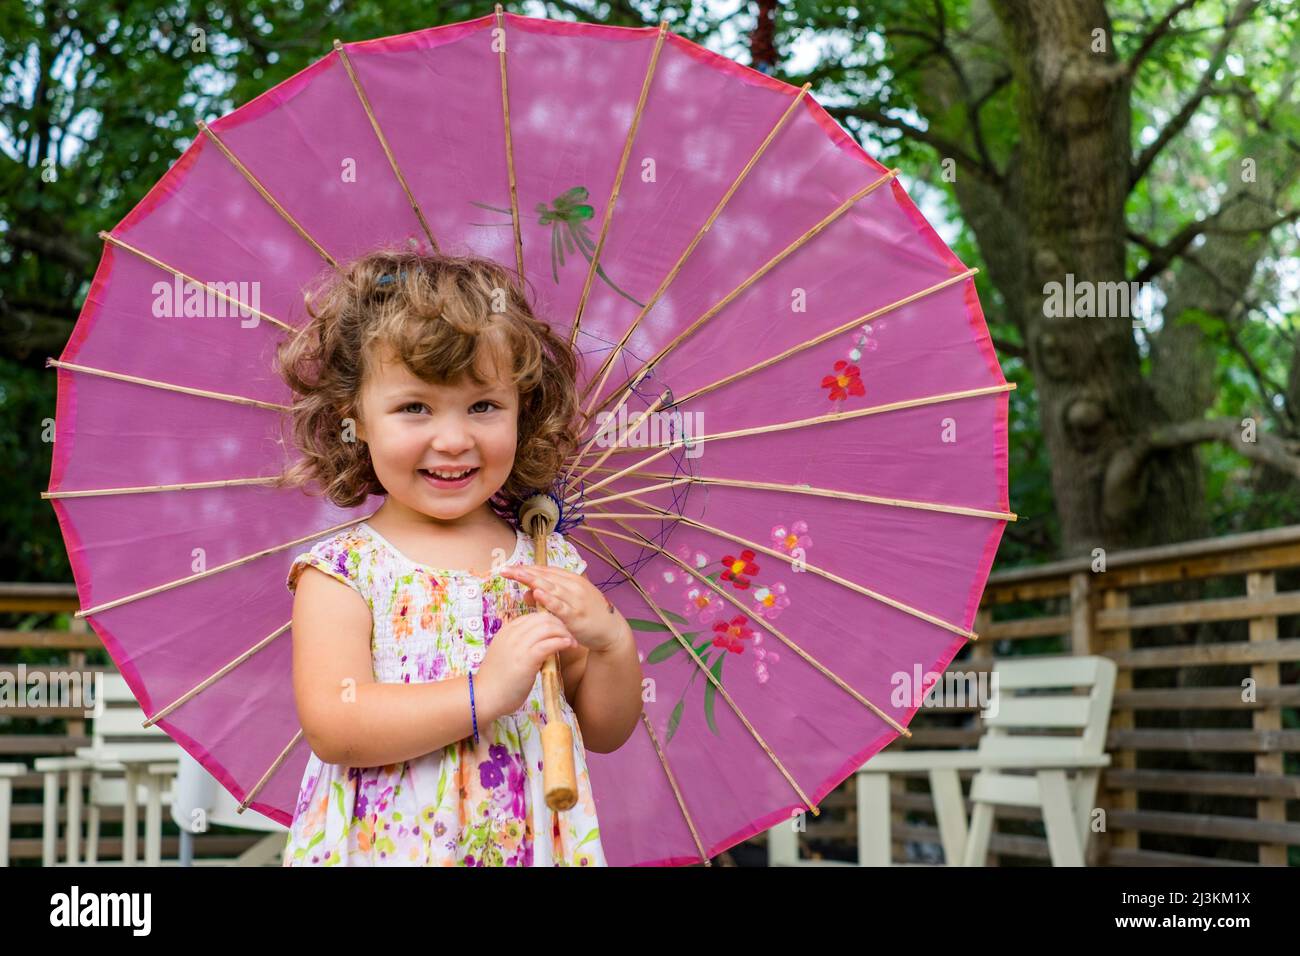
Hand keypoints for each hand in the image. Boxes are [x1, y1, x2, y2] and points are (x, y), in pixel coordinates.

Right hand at [474, 611, 576, 719]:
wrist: (485, 696)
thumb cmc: (497, 680)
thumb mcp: (506, 654)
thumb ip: (519, 645)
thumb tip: (540, 643)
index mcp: (507, 631)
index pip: (533, 616)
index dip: (550, 621)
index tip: (560, 630)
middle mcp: (512, 634)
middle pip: (542, 618)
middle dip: (560, 624)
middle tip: (569, 635)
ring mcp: (519, 645)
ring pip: (547, 628)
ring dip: (564, 633)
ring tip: (572, 642)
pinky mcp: (526, 659)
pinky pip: (548, 643)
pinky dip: (561, 642)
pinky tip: (569, 645)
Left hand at [498, 564, 623, 652]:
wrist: (610, 630)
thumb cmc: (588, 614)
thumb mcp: (568, 602)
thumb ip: (548, 596)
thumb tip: (527, 592)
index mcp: (570, 580)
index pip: (544, 571)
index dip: (526, 568)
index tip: (508, 568)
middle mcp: (573, 586)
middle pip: (544, 576)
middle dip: (524, 572)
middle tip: (505, 569)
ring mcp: (575, 600)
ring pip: (551, 587)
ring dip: (532, 580)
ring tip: (517, 574)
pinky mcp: (576, 615)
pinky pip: (560, 606)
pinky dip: (549, 599)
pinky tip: (537, 593)